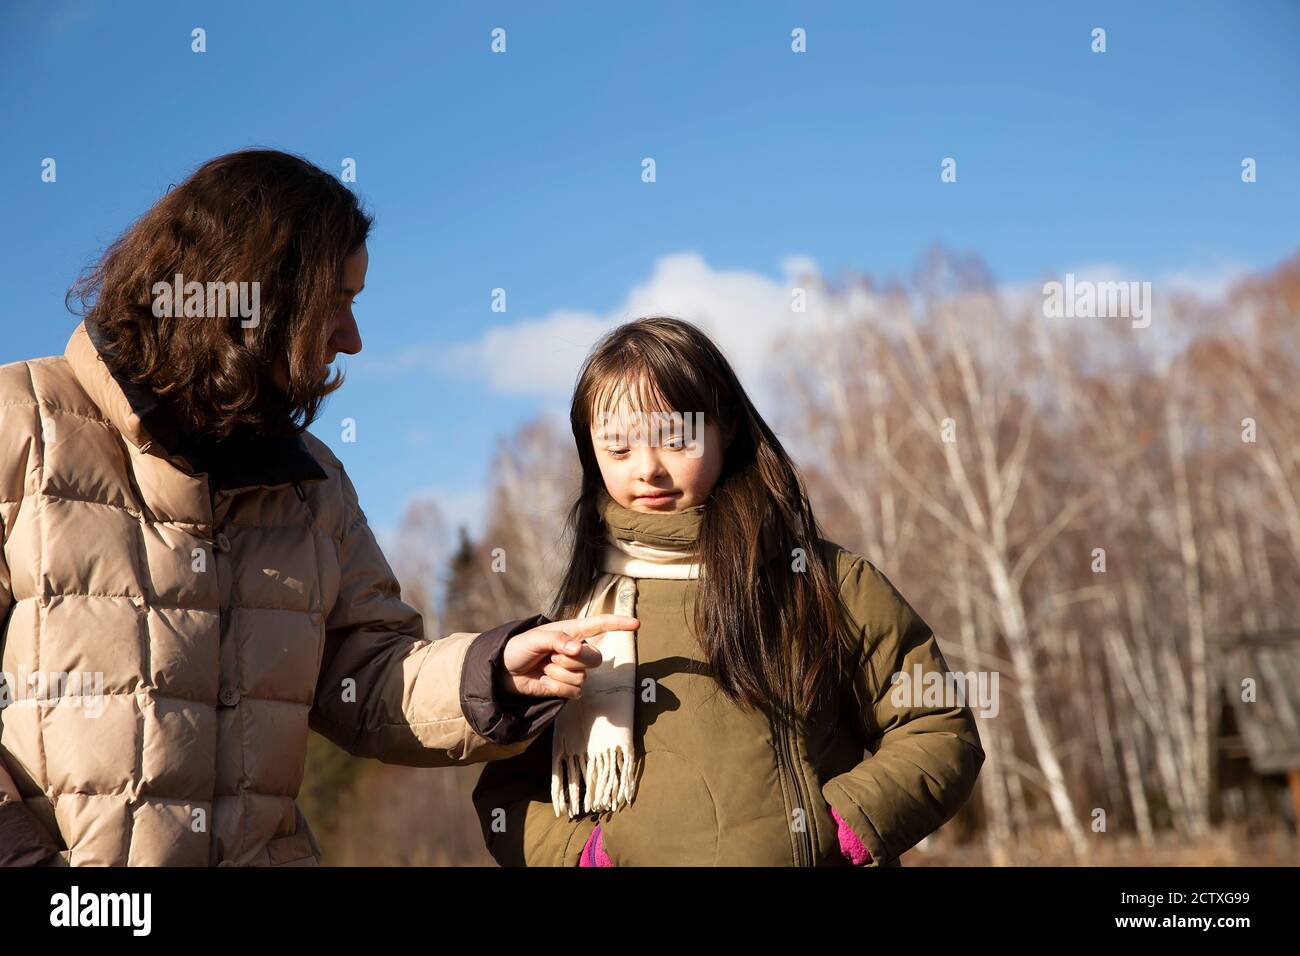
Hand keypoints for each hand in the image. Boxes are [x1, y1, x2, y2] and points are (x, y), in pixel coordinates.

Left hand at [497, 614, 637, 699]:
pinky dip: (556, 688)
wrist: (504, 672)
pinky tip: (544, 681)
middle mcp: (577, 650)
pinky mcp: (568, 687)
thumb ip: (557, 640)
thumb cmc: (519, 648)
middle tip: (551, 657)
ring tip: (544, 669)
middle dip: (573, 661)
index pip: (600, 625)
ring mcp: (574, 670)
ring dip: (559, 675)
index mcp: (572, 632)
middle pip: (595, 658)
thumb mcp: (534, 638)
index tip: (636, 624)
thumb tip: (577, 649)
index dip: (618, 624)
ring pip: (582, 677)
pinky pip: (574, 691)